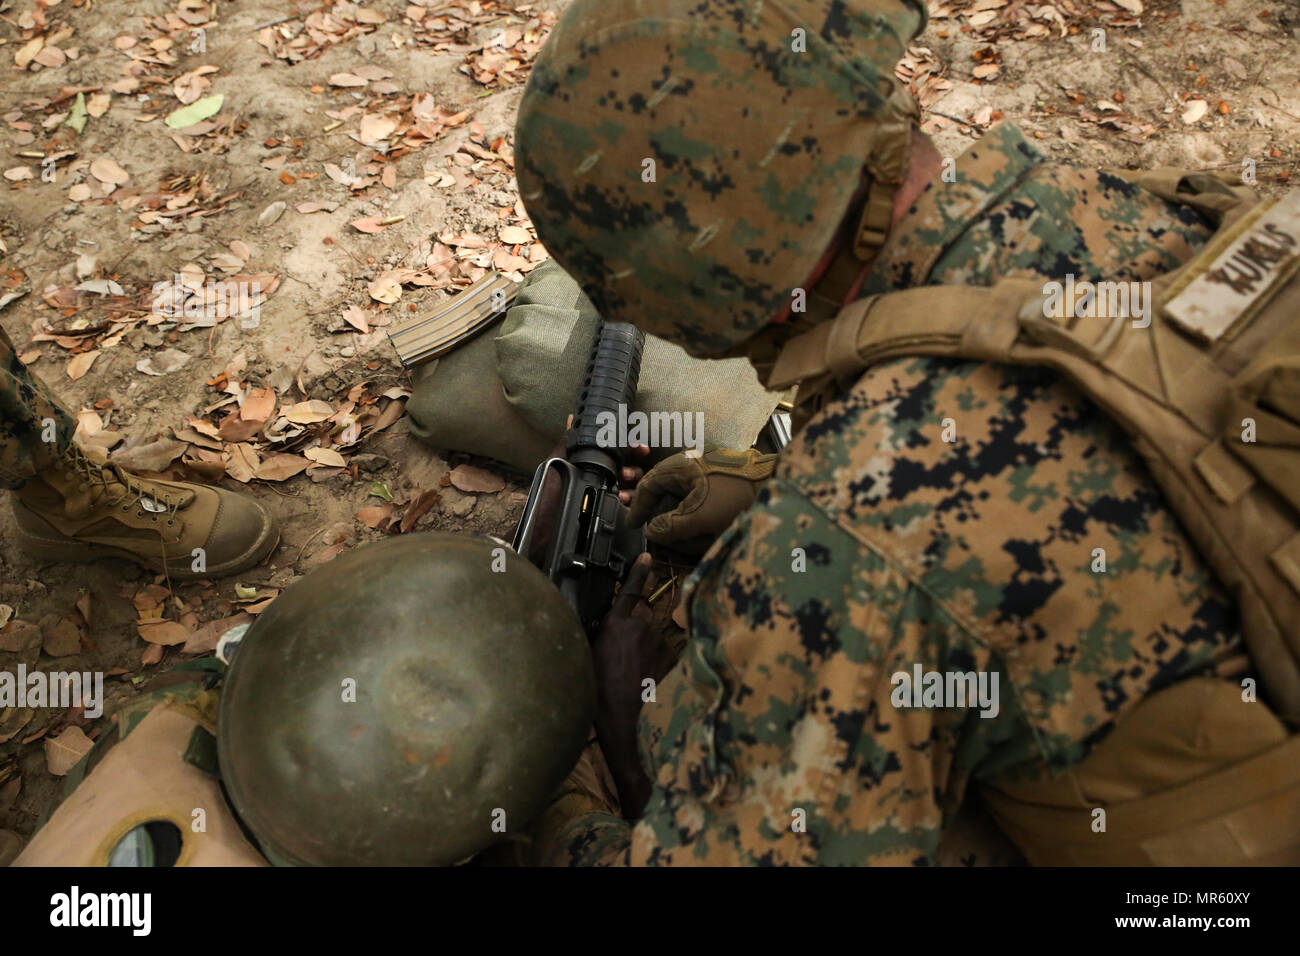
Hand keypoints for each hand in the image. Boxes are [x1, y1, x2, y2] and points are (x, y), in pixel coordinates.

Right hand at [591, 554, 675, 818]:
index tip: (648, 555)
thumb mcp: (587, 656)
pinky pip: (665, 653)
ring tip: (634, 675)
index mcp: (617, 623)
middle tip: (623, 659)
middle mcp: (642, 627)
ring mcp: (661, 643)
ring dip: (647, 649)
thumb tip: (605, 626)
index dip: (639, 571)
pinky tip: (648, 680)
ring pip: (654, 638)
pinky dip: (659, 662)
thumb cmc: (598, 692)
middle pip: (641, 619)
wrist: (625, 723)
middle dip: (635, 632)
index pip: (630, 589)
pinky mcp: (673, 659)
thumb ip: (599, 633)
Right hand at [627, 447, 776, 552]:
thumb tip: (652, 532)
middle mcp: (694, 461)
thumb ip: (670, 526)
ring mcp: (712, 467)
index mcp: (682, 465)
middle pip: (666, 486)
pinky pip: (701, 493)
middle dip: (658, 508)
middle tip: (652, 527)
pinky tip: (700, 524)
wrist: (781, 487)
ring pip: (684, 491)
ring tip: (677, 530)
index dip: (639, 506)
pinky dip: (695, 509)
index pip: (650, 484)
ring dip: (678, 511)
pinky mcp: (727, 477)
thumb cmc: (736, 499)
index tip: (634, 525)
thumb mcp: (699, 517)